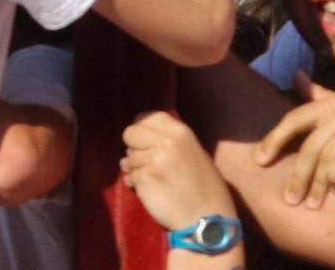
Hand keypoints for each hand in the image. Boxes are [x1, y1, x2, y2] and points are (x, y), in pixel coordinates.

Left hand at [119, 111, 234, 232]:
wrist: (206, 216)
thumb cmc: (202, 185)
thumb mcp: (192, 151)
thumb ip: (169, 140)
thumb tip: (137, 134)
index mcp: (180, 132)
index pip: (148, 117)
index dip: (142, 129)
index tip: (144, 140)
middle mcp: (166, 142)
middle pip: (130, 133)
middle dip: (133, 147)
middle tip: (145, 160)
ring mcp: (154, 160)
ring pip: (128, 157)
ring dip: (135, 168)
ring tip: (153, 178)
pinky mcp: (145, 179)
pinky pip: (129, 176)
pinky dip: (135, 184)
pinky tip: (148, 189)